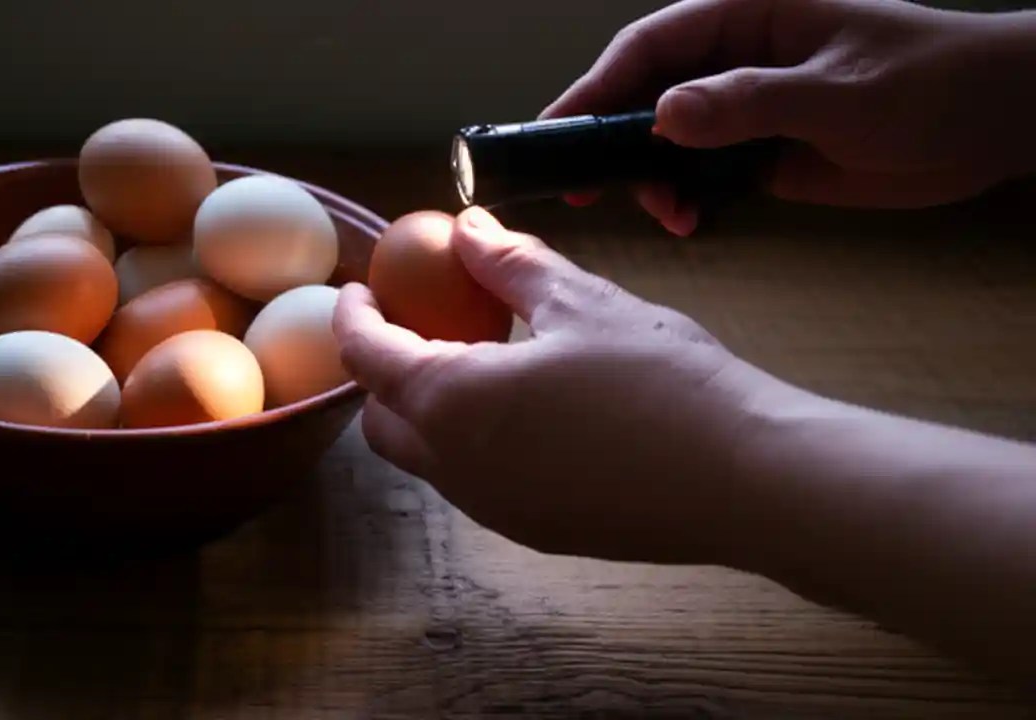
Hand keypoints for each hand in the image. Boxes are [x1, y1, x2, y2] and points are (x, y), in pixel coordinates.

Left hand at [333, 206, 796, 563]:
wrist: (745, 479)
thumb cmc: (662, 379)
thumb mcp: (581, 300)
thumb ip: (509, 263)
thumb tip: (467, 229)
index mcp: (451, 403)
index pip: (366, 357)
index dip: (355, 315)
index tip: (362, 286)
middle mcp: (457, 469)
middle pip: (383, 420)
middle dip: (381, 371)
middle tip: (416, 323)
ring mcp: (495, 510)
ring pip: (428, 458)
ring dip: (427, 408)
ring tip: (474, 358)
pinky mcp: (537, 531)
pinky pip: (476, 482)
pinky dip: (471, 440)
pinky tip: (526, 407)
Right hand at [543, 0, 1035, 235]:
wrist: (996, 122)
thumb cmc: (929, 81)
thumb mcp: (836, 91)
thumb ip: (749, 102)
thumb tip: (664, 117)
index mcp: (748, 18)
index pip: (650, 46)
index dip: (597, 86)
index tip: (558, 131)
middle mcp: (738, 61)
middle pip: (647, 95)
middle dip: (612, 142)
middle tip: (584, 193)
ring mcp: (750, 111)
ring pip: (671, 143)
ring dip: (653, 181)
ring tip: (664, 216)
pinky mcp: (766, 155)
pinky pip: (706, 177)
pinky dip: (688, 200)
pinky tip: (688, 223)